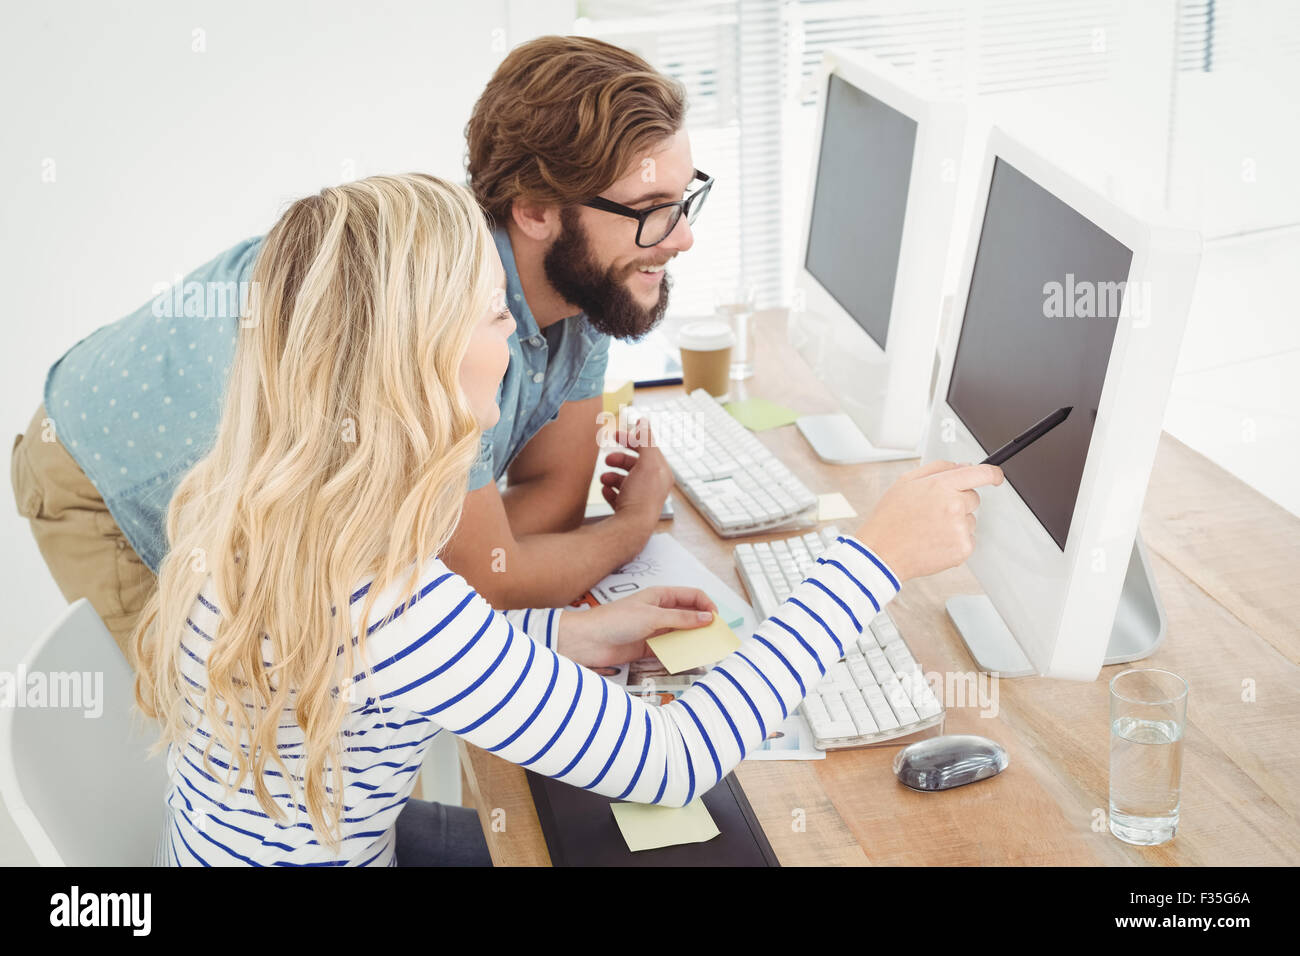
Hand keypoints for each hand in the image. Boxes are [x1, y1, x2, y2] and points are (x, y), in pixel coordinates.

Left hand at [557, 586, 717, 667]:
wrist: (587, 641)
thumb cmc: (613, 621)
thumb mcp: (652, 617)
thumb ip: (681, 619)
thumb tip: (707, 618)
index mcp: (661, 596)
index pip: (692, 596)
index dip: (707, 606)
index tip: (716, 620)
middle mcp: (660, 612)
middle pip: (689, 617)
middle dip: (703, 627)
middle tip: (715, 639)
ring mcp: (655, 631)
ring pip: (681, 635)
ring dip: (693, 643)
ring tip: (704, 653)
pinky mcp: (649, 649)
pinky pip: (670, 651)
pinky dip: (680, 656)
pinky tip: (687, 662)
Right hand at [597, 420, 673, 524]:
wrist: (631, 529)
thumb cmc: (640, 497)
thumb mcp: (646, 463)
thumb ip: (645, 440)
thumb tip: (644, 421)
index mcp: (661, 473)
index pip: (647, 449)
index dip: (632, 439)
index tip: (616, 434)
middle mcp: (653, 487)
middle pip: (635, 465)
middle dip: (620, 460)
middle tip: (607, 459)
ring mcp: (641, 499)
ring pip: (625, 480)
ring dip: (612, 476)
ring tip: (604, 478)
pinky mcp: (629, 512)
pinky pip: (618, 496)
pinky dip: (610, 491)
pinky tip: (606, 491)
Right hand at [854, 460, 1004, 582]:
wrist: (882, 553)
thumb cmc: (890, 518)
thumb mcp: (906, 482)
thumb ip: (938, 468)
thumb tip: (963, 466)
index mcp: (941, 485)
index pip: (980, 474)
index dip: (992, 474)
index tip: (996, 477)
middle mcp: (954, 505)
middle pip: (974, 498)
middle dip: (959, 502)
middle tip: (934, 512)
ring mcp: (960, 528)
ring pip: (970, 520)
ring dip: (956, 523)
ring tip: (930, 529)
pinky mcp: (962, 549)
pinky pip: (968, 539)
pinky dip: (955, 541)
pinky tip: (934, 542)